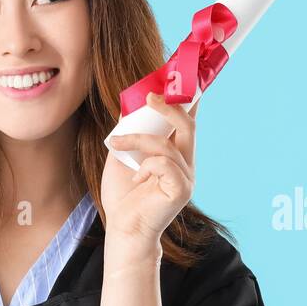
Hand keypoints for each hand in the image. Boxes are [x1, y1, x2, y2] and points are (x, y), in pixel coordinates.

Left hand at [102, 92, 198, 250]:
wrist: (122, 229)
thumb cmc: (123, 196)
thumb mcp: (123, 156)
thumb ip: (130, 132)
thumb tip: (128, 105)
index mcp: (176, 155)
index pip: (188, 121)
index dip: (189, 99)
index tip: (183, 76)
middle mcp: (186, 165)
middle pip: (188, 126)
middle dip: (170, 107)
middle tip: (149, 97)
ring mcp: (186, 178)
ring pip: (167, 144)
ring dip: (138, 139)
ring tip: (117, 145)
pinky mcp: (181, 190)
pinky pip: (164, 163)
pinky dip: (145, 165)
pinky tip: (136, 177)